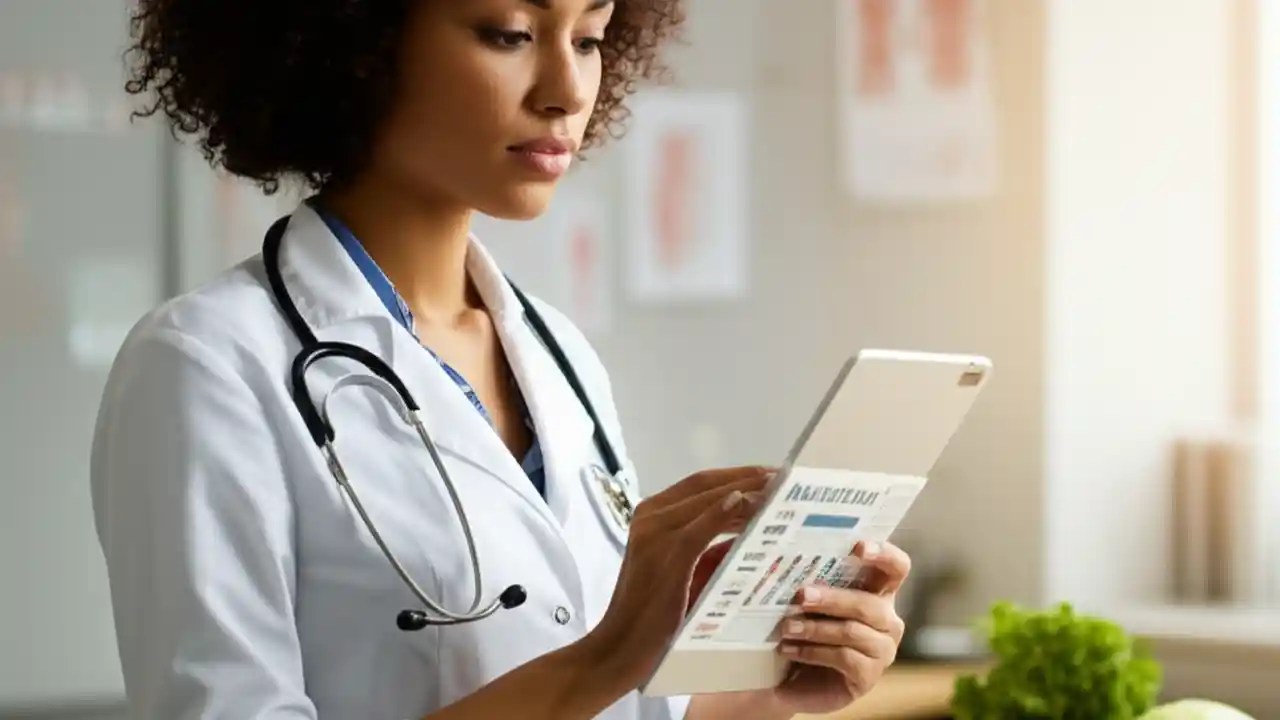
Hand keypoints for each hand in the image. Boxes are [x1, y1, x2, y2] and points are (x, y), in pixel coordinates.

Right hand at [579, 466, 771, 692]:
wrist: (621, 647)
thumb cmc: (654, 616)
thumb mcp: (687, 572)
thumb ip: (713, 548)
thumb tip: (752, 529)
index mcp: (653, 515)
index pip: (700, 484)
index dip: (738, 474)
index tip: (772, 473)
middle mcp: (650, 515)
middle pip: (705, 484)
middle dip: (748, 477)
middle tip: (785, 476)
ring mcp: (655, 533)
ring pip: (706, 498)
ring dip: (745, 490)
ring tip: (780, 489)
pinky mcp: (665, 556)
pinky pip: (701, 527)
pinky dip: (725, 513)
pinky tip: (749, 504)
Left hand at [769, 541, 910, 714]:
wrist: (799, 681)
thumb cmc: (807, 631)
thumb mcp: (810, 603)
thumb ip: (812, 582)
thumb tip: (784, 553)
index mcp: (878, 592)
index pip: (897, 567)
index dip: (884, 554)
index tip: (858, 547)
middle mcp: (887, 620)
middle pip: (868, 603)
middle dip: (833, 598)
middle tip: (801, 595)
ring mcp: (883, 650)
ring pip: (853, 631)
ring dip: (815, 628)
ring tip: (786, 627)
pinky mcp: (869, 676)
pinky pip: (844, 658)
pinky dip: (812, 652)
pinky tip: (789, 649)